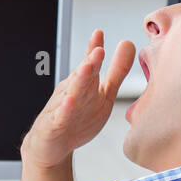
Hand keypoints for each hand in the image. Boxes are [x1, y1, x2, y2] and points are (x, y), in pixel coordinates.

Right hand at [21, 30, 135, 169]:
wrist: (51, 147)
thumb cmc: (77, 119)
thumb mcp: (102, 94)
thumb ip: (116, 71)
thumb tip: (129, 44)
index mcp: (84, 84)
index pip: (89, 63)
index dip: (93, 49)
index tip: (99, 33)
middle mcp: (71, 92)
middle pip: (81, 75)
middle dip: (89, 62)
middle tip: (98, 50)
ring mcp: (61, 108)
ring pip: (71, 93)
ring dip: (78, 80)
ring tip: (85, 68)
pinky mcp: (54, 125)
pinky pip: (60, 117)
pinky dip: (65, 110)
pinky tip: (69, 101)